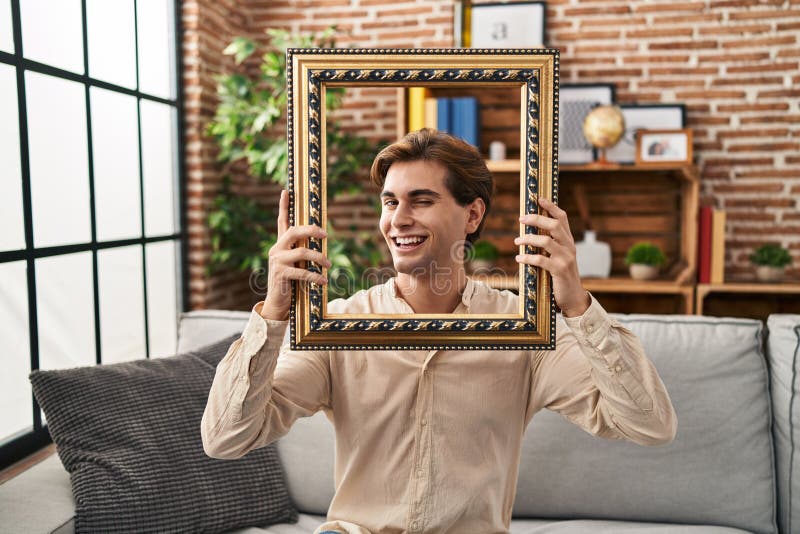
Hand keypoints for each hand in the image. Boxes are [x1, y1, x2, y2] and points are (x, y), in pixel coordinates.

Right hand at [260, 190, 329, 320]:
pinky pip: (302, 271)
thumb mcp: (296, 265)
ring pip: (302, 252)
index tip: (285, 191)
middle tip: (325, 235)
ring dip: (319, 258)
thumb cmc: (290, 283)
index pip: (281, 222)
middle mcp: (276, 249)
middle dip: (311, 230)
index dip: (284, 206)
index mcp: (280, 245)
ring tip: (329, 264)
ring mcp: (277, 261)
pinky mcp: (281, 274)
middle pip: (294, 232)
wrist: (276, 304)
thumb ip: (303, 253)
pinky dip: (315, 276)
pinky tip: (323, 281)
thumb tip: (321, 243)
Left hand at [515, 197, 589, 317]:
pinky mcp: (560, 270)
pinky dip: (528, 258)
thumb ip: (551, 244)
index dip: (551, 207)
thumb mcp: (559, 256)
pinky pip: (541, 260)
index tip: (538, 199)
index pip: (562, 218)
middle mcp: (569, 246)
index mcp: (568, 241)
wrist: (573, 296)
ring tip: (517, 241)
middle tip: (521, 219)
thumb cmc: (561, 275)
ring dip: (528, 239)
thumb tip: (532, 231)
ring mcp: (566, 258)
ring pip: (546, 241)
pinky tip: (519, 259)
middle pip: (554, 225)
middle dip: (536, 219)